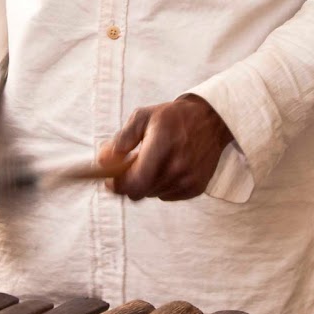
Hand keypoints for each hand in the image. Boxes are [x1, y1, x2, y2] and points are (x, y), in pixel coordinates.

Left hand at [99, 95, 233, 201]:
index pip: (135, 182)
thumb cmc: (172, 117)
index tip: (109, 180)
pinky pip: (166, 196)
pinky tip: (168, 167)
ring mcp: (189, 179)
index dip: (117, 185)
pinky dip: (161, 185)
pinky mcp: (196, 188)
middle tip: (129, 166)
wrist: (211, 120)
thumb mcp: (142, 117)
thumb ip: (121, 139)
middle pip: (140, 192)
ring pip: (152, 194)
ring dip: (146, 183)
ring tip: (153, 162)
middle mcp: (178, 165)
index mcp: (162, 145)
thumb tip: (102, 161)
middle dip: (128, 182)